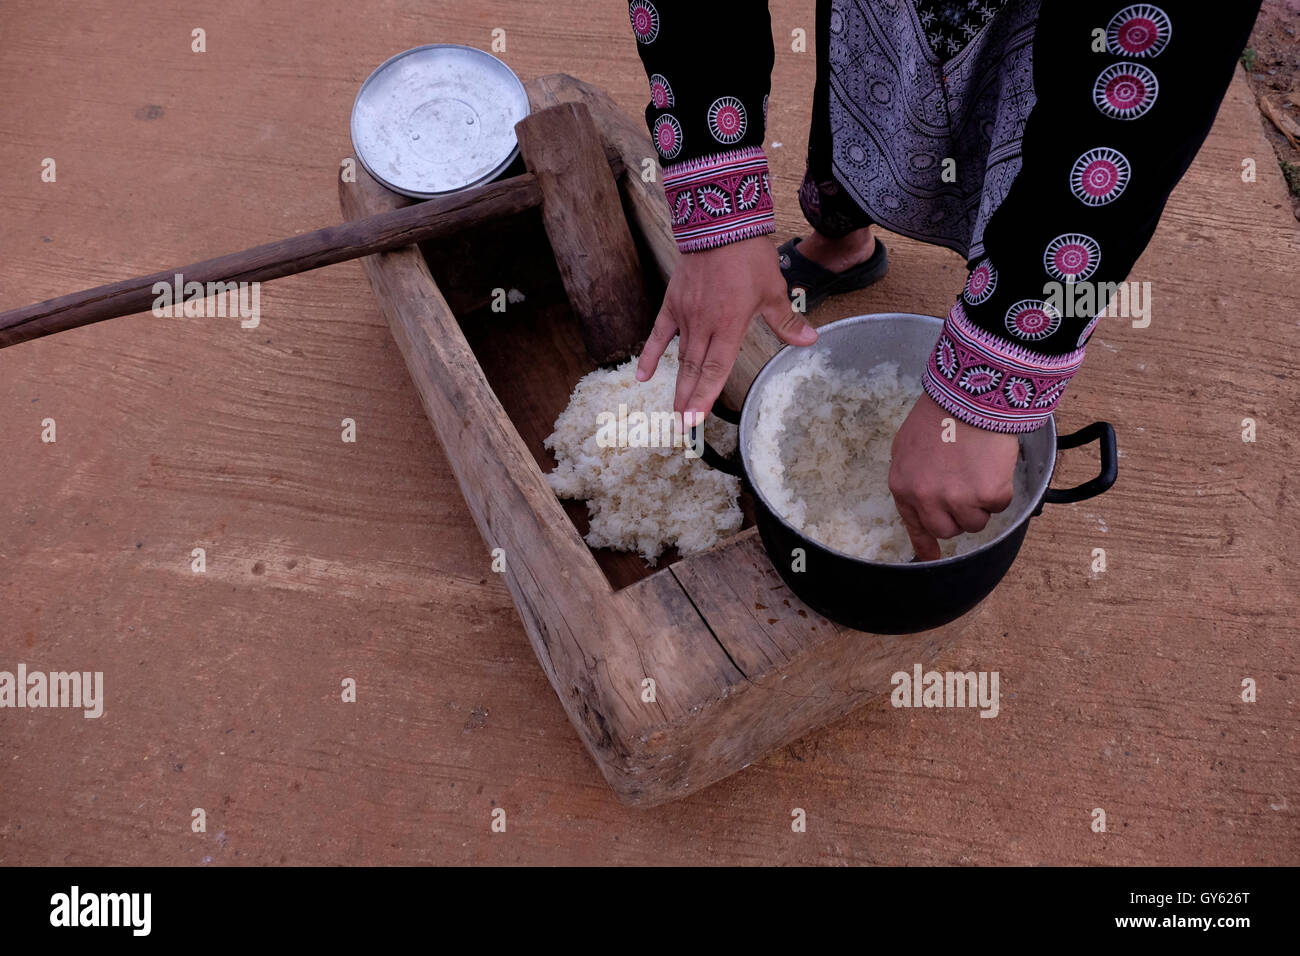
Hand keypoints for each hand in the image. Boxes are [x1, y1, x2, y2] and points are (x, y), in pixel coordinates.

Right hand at [636, 236, 816, 415]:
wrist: (719, 224)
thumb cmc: (749, 257)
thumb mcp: (774, 291)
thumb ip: (787, 322)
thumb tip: (810, 341)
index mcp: (728, 326)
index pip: (715, 370)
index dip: (704, 396)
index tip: (695, 420)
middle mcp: (703, 326)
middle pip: (694, 371)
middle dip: (688, 401)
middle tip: (683, 429)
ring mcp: (685, 316)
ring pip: (680, 358)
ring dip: (677, 385)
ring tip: (673, 411)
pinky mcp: (673, 304)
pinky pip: (659, 334)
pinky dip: (651, 355)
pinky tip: (643, 376)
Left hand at [888, 393, 1019, 560]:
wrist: (970, 395)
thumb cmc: (940, 414)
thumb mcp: (908, 446)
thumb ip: (912, 477)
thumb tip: (919, 501)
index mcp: (903, 485)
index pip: (914, 525)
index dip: (925, 544)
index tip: (933, 558)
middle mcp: (926, 498)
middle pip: (947, 530)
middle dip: (959, 516)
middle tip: (968, 490)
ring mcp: (957, 498)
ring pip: (975, 523)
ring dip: (981, 504)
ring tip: (980, 471)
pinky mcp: (987, 493)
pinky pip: (1000, 506)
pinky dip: (1001, 489)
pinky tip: (994, 465)